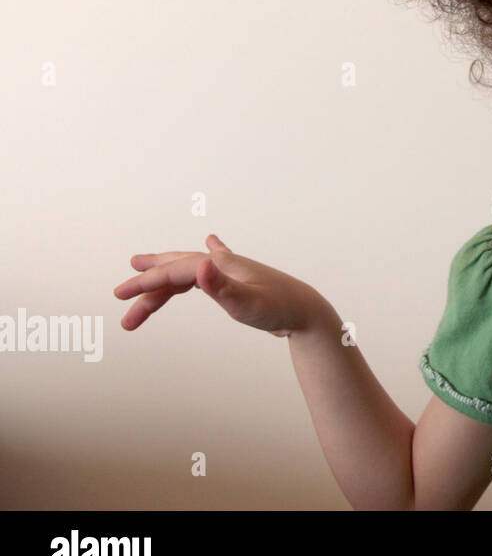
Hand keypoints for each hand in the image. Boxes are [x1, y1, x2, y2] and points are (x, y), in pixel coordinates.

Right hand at [114, 234, 332, 337]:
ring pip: (189, 274)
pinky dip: (201, 263)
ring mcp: (231, 272)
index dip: (146, 284)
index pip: (174, 272)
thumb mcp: (247, 303)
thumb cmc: (280, 307)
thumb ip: (222, 287)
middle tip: (120, 292)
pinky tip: (210, 242)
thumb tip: (200, 265)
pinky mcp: (239, 282)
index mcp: (220, 266)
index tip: (119, 296)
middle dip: (148, 279)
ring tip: (142, 290)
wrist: (308, 312)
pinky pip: (211, 271)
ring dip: (165, 283)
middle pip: (177, 269)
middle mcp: (223, 265)